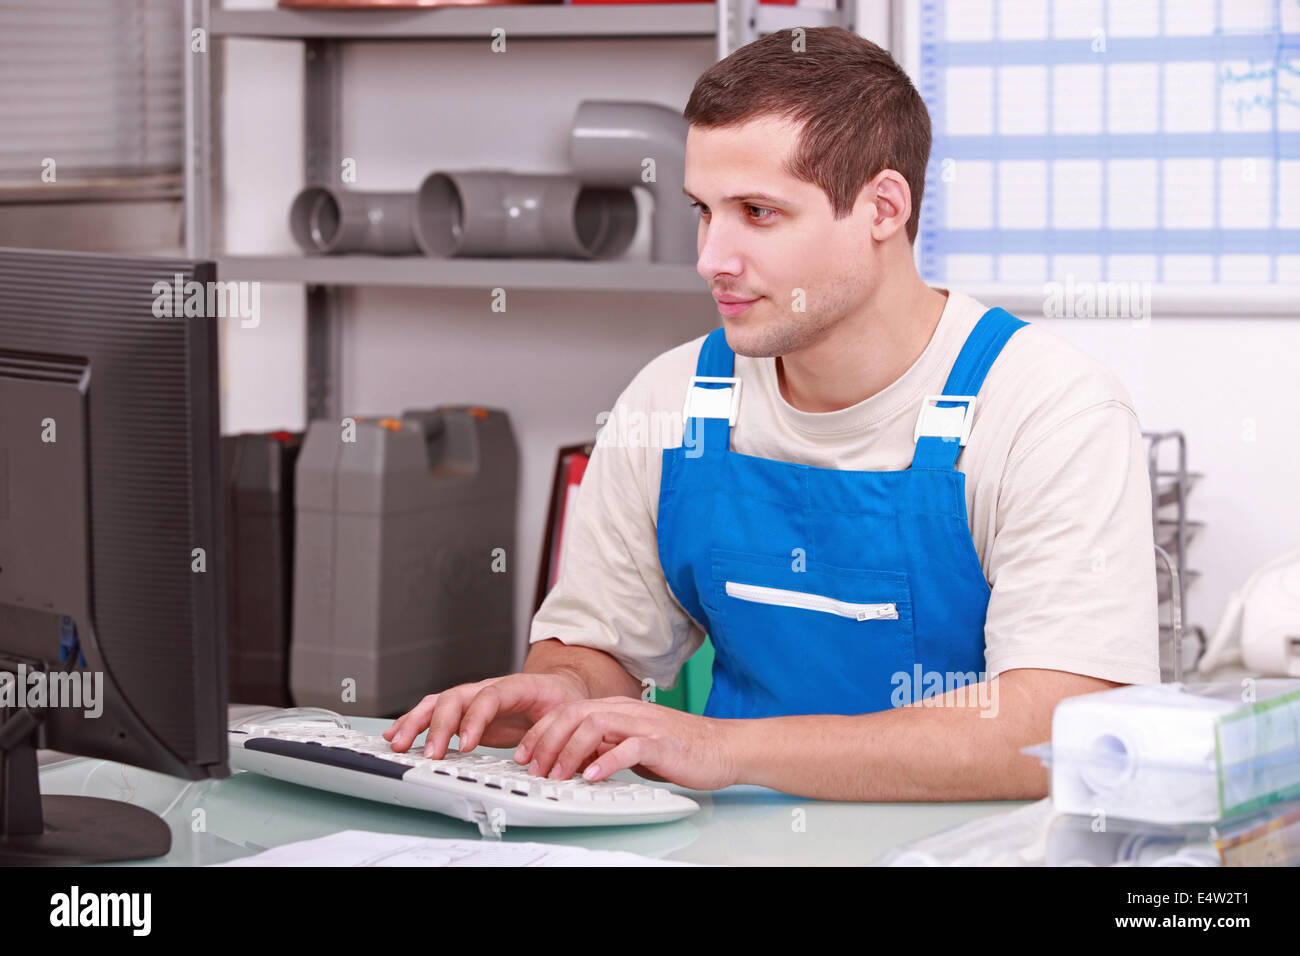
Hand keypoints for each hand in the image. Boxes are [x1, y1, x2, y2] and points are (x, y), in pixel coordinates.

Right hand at [383, 671, 588, 757]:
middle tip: (430, 754)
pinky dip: (415, 722)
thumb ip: (553, 731)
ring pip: (439, 703)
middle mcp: (488, 689)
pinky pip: (435, 713)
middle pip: (456, 697)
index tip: (466, 744)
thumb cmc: (561, 702)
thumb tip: (540, 756)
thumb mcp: (566, 714)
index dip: (475, 719)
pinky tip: (398, 735)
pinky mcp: (464, 712)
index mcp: (516, 687)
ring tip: (399, 742)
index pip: (489, 697)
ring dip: (417, 722)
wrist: (557, 690)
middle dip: (438, 725)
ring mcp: (473, 698)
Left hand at [512, 697, 738, 791]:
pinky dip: (607, 761)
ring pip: (595, 724)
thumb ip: (605, 745)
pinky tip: (593, 777)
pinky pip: (629, 748)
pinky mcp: (661, 743)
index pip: (568, 711)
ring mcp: (644, 725)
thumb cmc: (681, 747)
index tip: (523, 754)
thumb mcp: (632, 744)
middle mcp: (627, 711)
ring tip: (557, 774)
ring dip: (570, 751)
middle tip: (533, 767)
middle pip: (575, 713)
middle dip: (546, 740)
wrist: (723, 747)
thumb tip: (574, 759)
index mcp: (618, 709)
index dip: (540, 731)